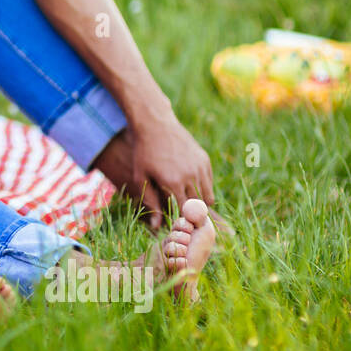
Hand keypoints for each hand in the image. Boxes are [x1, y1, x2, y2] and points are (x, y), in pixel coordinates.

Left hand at [126, 110, 215, 230]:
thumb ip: (150, 201)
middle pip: (198, 206)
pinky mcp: (204, 160)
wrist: (155, 124)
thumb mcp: (140, 177)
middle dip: (192, 214)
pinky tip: (190, 189)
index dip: (181, 220)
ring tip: (187, 205)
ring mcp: (200, 166)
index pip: (184, 211)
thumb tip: (156, 226)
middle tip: (183, 217)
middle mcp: (190, 175)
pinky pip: (209, 182)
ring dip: (199, 203)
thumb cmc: (143, 152)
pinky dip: (203, 189)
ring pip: (207, 196)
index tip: (175, 223)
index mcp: (173, 182)